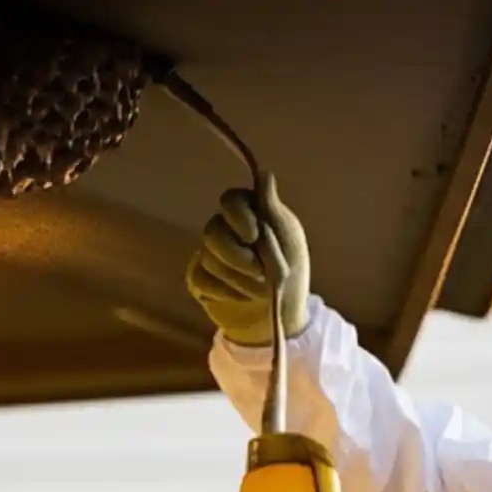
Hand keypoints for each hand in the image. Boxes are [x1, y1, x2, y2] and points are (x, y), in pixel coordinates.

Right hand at [186, 173, 310, 345]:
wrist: (280, 318)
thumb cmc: (291, 275)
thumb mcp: (288, 241)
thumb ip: (272, 209)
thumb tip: (265, 173)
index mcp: (249, 216)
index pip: (231, 200)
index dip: (238, 216)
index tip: (254, 235)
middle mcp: (226, 231)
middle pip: (213, 230)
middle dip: (238, 256)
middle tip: (261, 273)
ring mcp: (209, 255)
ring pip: (209, 256)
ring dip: (238, 277)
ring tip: (259, 290)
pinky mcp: (200, 279)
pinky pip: (202, 277)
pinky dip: (225, 290)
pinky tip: (240, 297)